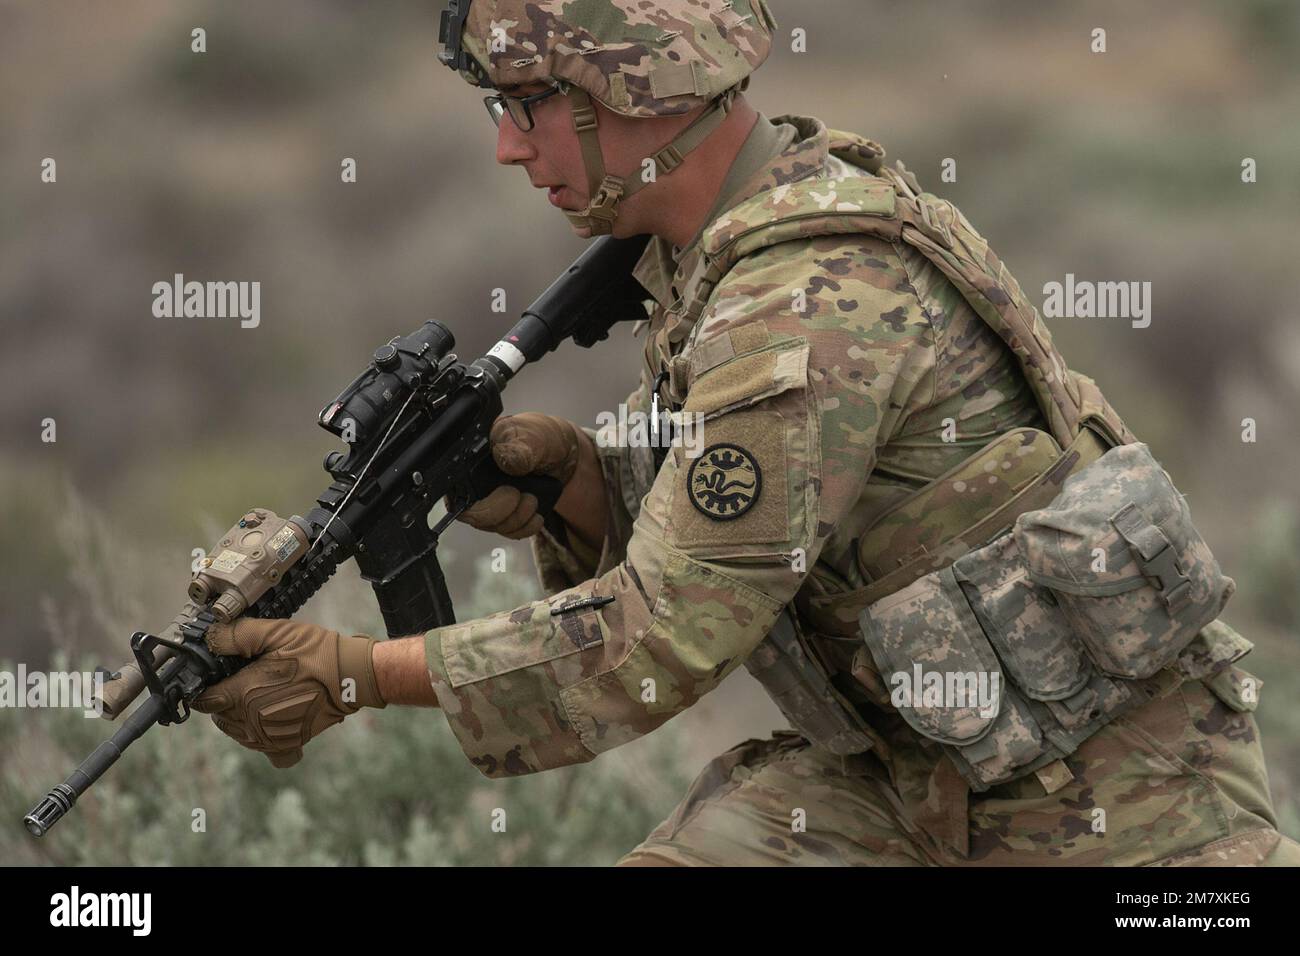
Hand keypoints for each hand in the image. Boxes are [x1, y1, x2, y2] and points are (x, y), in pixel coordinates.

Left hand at [193, 618, 385, 767]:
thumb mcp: (276, 632)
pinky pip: (261, 748)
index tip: (221, 675)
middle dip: (226, 697)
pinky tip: (268, 720)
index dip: (208, 685)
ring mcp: (268, 737)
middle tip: (249, 678)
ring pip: (234, 731)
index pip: (205, 699)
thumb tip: (208, 636)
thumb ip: (237, 634)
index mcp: (244, 694)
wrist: (352, 677)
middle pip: (219, 715)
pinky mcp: (284, 745)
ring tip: (262, 694)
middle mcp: (251, 721)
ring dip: (238, 716)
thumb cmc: (316, 653)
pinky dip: (260, 737)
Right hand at [455, 413, 594, 539]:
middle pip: (469, 513)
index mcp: (471, 455)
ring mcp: (485, 499)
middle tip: (524, 496)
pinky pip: (504, 532)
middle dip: (500, 512)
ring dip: (516, 520)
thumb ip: (519, 446)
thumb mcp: (534, 436)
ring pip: (488, 526)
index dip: (472, 500)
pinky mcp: (500, 513)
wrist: (561, 455)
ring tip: (533, 500)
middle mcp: (472, 479)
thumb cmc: (542, 438)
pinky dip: (522, 529)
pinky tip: (535, 517)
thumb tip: (505, 459)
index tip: (509, 492)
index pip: (452, 485)